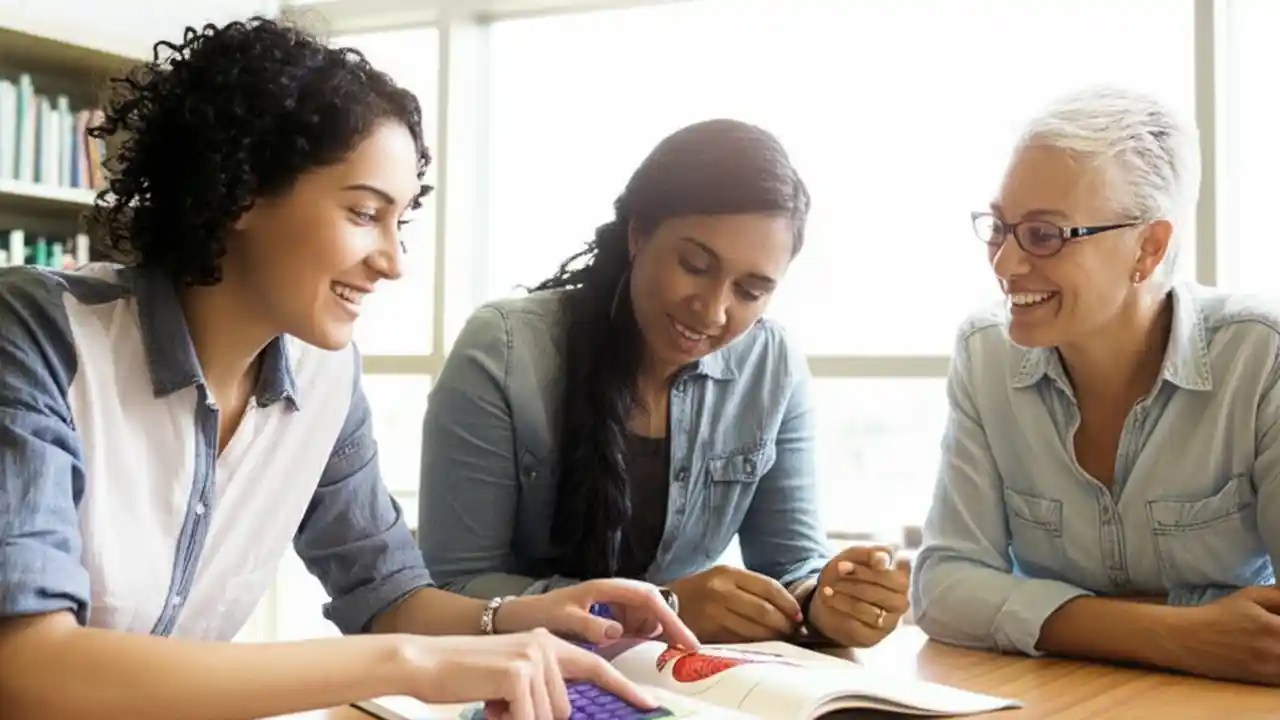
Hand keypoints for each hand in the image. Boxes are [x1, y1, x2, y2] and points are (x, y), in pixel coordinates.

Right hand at [395, 629, 656, 719]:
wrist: (425, 662)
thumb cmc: (464, 676)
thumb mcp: (510, 678)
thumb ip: (540, 688)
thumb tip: (559, 714)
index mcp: (547, 644)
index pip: (596, 667)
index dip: (624, 688)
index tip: (650, 704)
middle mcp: (546, 645)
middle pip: (563, 709)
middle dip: (534, 718)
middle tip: (500, 706)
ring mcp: (535, 657)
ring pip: (547, 717)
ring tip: (492, 702)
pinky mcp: (520, 673)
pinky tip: (489, 706)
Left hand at [497, 578, 699, 649]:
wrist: (515, 617)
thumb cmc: (539, 614)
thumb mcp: (564, 620)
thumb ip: (590, 624)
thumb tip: (619, 631)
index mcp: (605, 587)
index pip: (648, 598)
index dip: (671, 618)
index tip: (686, 641)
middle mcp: (612, 590)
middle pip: (652, 602)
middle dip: (671, 624)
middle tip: (687, 649)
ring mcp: (609, 601)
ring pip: (645, 612)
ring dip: (656, 629)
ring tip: (664, 649)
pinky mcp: (605, 613)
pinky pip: (632, 621)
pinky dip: (641, 633)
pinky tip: (639, 645)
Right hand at [666, 565, 802, 642]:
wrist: (663, 605)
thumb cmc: (699, 593)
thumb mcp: (721, 579)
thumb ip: (749, 588)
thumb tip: (786, 607)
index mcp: (728, 572)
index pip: (769, 587)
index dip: (788, 603)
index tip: (799, 615)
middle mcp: (721, 590)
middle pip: (765, 610)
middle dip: (784, 624)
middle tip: (793, 631)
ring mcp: (714, 612)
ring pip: (755, 629)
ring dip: (773, 637)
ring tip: (781, 639)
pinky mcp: (708, 631)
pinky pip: (740, 640)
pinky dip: (755, 644)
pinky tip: (761, 644)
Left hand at [808, 545, 910, 647]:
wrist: (829, 600)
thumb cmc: (847, 575)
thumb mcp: (853, 557)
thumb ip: (868, 554)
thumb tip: (883, 559)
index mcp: (902, 582)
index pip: (891, 578)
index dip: (865, 571)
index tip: (841, 565)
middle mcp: (900, 604)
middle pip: (880, 595)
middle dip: (853, 584)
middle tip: (832, 577)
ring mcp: (889, 623)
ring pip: (869, 611)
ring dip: (845, 598)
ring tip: (827, 589)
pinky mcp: (873, 638)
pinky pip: (857, 627)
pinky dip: (840, 611)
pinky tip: (828, 601)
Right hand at [1171, 585, 1279, 685]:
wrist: (1188, 639)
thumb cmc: (1218, 615)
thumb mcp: (1249, 596)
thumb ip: (1278, 596)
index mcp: (1274, 627)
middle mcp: (1275, 650)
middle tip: (1276, 631)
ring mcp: (1269, 669)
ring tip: (1273, 641)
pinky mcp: (1262, 680)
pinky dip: (1279, 665)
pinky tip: (1271, 655)